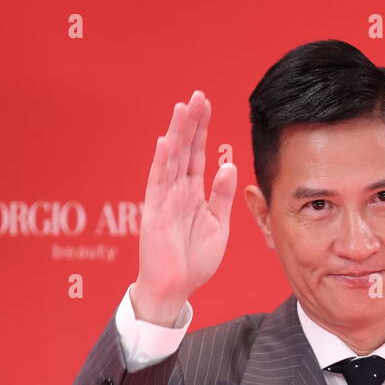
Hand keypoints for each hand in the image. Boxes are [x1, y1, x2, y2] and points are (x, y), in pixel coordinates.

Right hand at [132, 89, 236, 323]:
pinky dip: (162, 163)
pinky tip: (166, 142)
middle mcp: (178, 191)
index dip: (202, 129)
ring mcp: (165, 200)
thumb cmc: (195, 261)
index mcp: (193, 194)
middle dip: (190, 123)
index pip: (198, 154)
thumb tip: (229, 166)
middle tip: (197, 96)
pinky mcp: (155, 213)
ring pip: (172, 160)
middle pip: (184, 150)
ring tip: (181, 108)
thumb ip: (222, 197)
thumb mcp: (218, 226)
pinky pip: (158, 184)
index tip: (206, 104)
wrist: (176, 288)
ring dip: (176, 135)